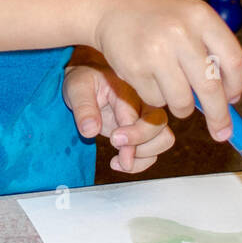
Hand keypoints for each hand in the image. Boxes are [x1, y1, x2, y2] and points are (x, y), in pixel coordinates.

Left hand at [63, 59, 174, 174]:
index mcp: (130, 91)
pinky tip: (118, 162)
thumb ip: (83, 107)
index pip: (142, 115)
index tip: (113, 140)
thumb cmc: (84, 81)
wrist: (88, 79)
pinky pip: (154, 151)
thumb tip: (90, 130)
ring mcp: (145, 118)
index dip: (134, 134)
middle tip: (116, 148)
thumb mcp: (77, 87)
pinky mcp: (142, 131)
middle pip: (160, 126)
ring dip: (144, 156)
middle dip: (142, 145)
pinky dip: (140, 163)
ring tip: (118, 160)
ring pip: (164, 140)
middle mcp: (144, 104)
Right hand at [89, 0, 241, 142]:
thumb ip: (210, 47)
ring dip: (181, 106)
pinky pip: (156, 101)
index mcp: (201, 16)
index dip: (236, 86)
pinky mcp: (135, 69)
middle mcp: (181, 32)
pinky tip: (149, 75)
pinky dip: (156, 97)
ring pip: (182, 102)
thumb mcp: (189, 16)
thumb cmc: (155, 14)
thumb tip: (229, 96)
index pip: (233, 61)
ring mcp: (156, 51)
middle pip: (211, 89)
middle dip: (219, 116)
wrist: (110, 5)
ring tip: (172, 88)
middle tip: (222, 132)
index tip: (234, 100)